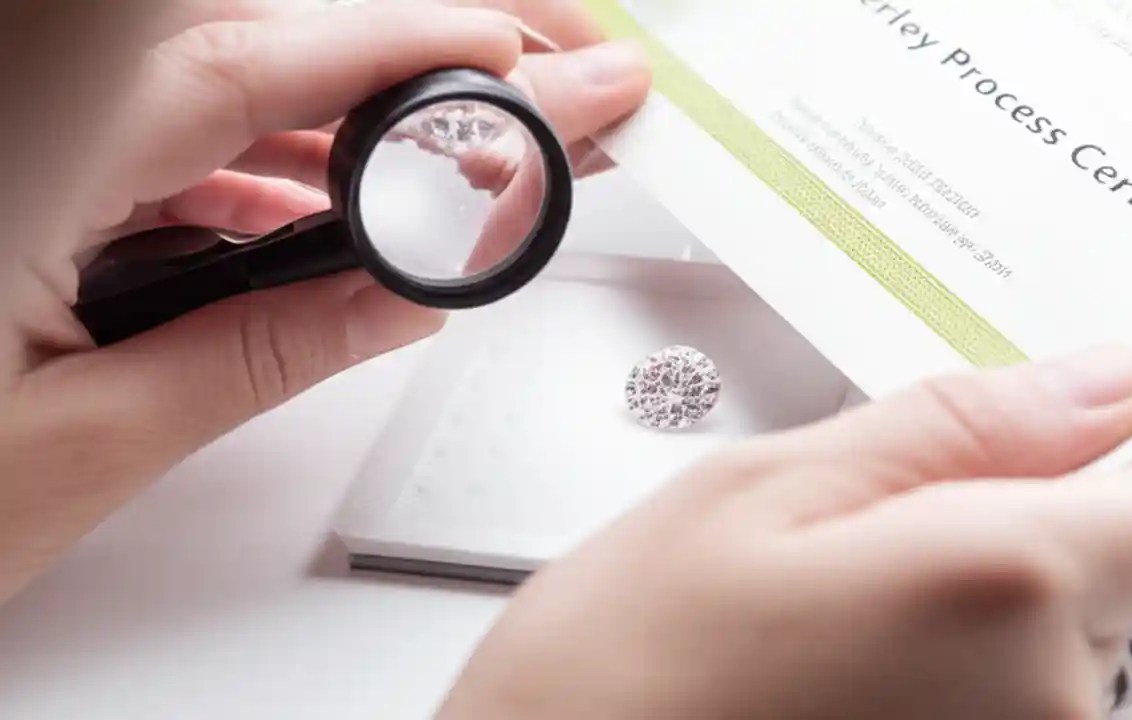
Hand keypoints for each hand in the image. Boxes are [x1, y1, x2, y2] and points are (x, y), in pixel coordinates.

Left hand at [0, 0, 649, 602]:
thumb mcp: (76, 441)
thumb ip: (261, 356)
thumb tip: (398, 302)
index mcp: (41, 135)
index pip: (278, 55)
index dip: (434, 49)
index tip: (540, 63)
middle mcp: (39, 99)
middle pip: (268, 32)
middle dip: (417, 50)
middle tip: (532, 75)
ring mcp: (39, 126)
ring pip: (229, 76)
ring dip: (353, 116)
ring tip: (454, 164)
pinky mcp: (34, 164)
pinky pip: (172, 131)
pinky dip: (265, 164)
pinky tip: (318, 214)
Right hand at [439, 348, 1131, 719]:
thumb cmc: (614, 673)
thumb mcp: (762, 485)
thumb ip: (951, 427)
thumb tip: (1094, 386)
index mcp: (993, 588)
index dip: (1121, 447)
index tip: (1047, 421)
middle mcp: (1035, 705)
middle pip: (1120, 573)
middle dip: (1028, 516)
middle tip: (879, 508)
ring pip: (1058, 643)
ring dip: (977, 597)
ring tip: (831, 597)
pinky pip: (1005, 706)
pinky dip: (950, 665)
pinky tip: (837, 661)